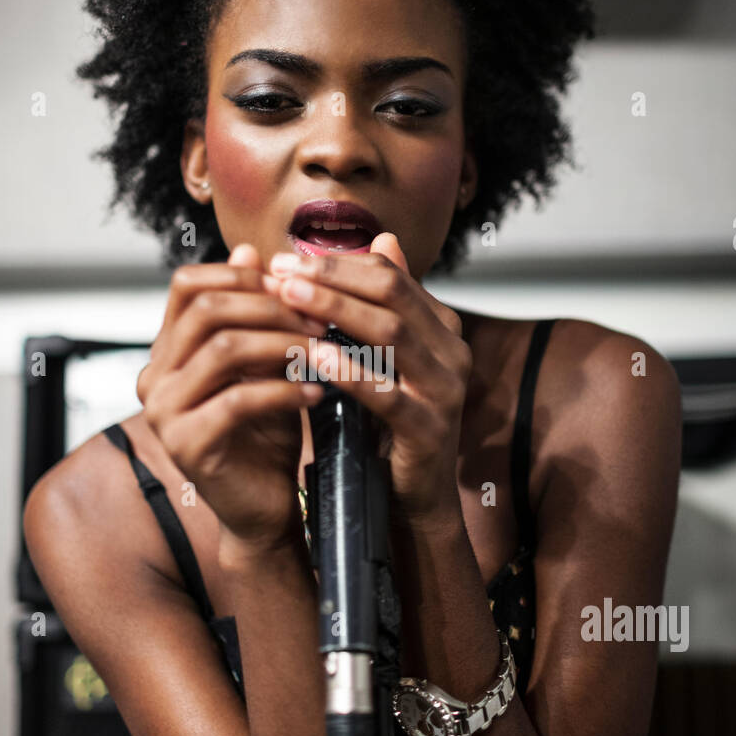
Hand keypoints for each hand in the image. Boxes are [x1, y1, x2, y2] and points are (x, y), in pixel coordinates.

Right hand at [136, 244, 328, 550]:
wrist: (265, 507)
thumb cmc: (268, 431)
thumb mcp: (265, 362)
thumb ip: (255, 313)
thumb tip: (249, 250)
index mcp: (167, 350)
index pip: (187, 284)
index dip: (243, 276)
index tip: (297, 287)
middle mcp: (154, 376)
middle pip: (207, 310)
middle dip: (272, 306)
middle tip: (323, 316)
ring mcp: (163, 413)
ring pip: (223, 349)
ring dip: (285, 343)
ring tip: (328, 351)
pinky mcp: (186, 446)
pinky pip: (238, 400)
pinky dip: (284, 390)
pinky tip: (318, 392)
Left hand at [270, 233, 472, 524]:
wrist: (415, 497)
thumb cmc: (390, 425)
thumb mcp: (384, 359)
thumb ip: (381, 306)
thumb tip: (383, 238)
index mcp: (442, 328)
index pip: (390, 275)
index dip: (337, 263)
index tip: (286, 260)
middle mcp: (452, 352)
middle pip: (391, 294)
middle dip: (333, 277)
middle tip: (282, 270)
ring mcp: (446, 391)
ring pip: (390, 333)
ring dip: (335, 310)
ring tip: (289, 299)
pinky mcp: (430, 430)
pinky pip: (387, 394)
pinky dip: (349, 372)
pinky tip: (314, 356)